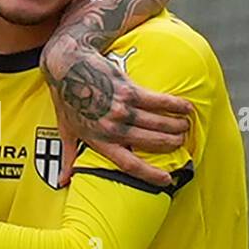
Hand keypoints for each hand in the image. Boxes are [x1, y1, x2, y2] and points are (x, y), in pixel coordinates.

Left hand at [47, 66, 191, 187]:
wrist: (65, 66)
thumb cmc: (66, 99)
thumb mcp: (66, 132)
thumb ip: (69, 158)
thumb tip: (62, 182)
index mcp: (99, 141)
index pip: (128, 165)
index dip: (150, 175)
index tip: (167, 180)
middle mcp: (112, 128)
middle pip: (150, 142)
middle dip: (170, 144)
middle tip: (180, 141)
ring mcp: (121, 109)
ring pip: (157, 123)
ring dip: (175, 125)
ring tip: (185, 126)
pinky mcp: (127, 90)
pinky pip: (157, 101)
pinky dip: (174, 105)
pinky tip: (186, 107)